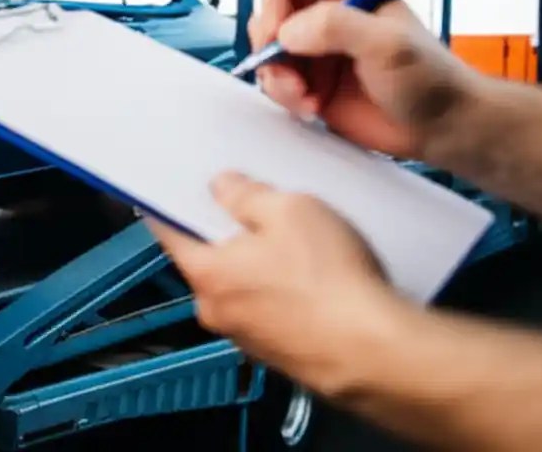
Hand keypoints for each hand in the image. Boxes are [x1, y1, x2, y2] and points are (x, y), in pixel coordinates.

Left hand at [149, 172, 402, 395]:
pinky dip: (283, 294)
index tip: (178, 189)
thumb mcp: (290, 211)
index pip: (168, 232)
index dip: (173, 206)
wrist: (373, 352)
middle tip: (262, 211)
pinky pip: (269, 311)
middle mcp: (215, 311)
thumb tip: (222, 188)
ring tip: (301, 247)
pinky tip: (317, 281)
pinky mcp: (277, 353)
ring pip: (242, 287)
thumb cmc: (328, 281)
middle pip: (209, 260)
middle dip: (229, 235)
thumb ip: (246, 195)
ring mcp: (246, 337)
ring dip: (260, 266)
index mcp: (206, 273)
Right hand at [250, 0, 482, 159]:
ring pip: (270, 53)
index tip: (277, 34)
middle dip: (270, 46)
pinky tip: (312, 109)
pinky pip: (279, 84)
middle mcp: (329, 18)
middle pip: (272, 14)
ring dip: (277, 78)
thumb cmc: (430, 79)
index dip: (275, 0)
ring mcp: (320, 54)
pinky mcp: (315, 86)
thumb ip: (336, 26)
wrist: (444, 128)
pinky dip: (285, 98)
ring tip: (304, 98)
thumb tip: (287, 31)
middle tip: (285, 72)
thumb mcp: (387, 44)